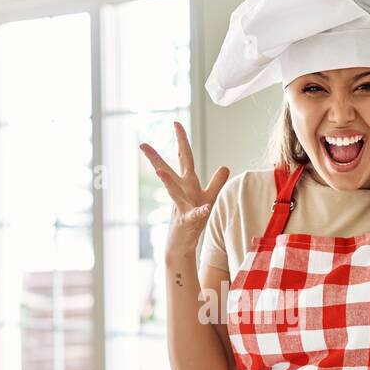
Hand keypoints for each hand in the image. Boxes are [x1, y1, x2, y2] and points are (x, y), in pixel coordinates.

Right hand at [140, 122, 229, 259]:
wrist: (182, 245)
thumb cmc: (193, 221)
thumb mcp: (208, 198)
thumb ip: (216, 182)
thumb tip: (225, 166)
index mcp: (187, 183)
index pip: (184, 158)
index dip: (181, 141)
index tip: (175, 124)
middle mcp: (182, 191)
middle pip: (172, 169)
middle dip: (158, 158)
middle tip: (143, 143)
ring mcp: (183, 206)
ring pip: (174, 192)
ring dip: (167, 182)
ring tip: (158, 173)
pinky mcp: (189, 222)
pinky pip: (195, 215)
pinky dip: (200, 212)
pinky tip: (205, 208)